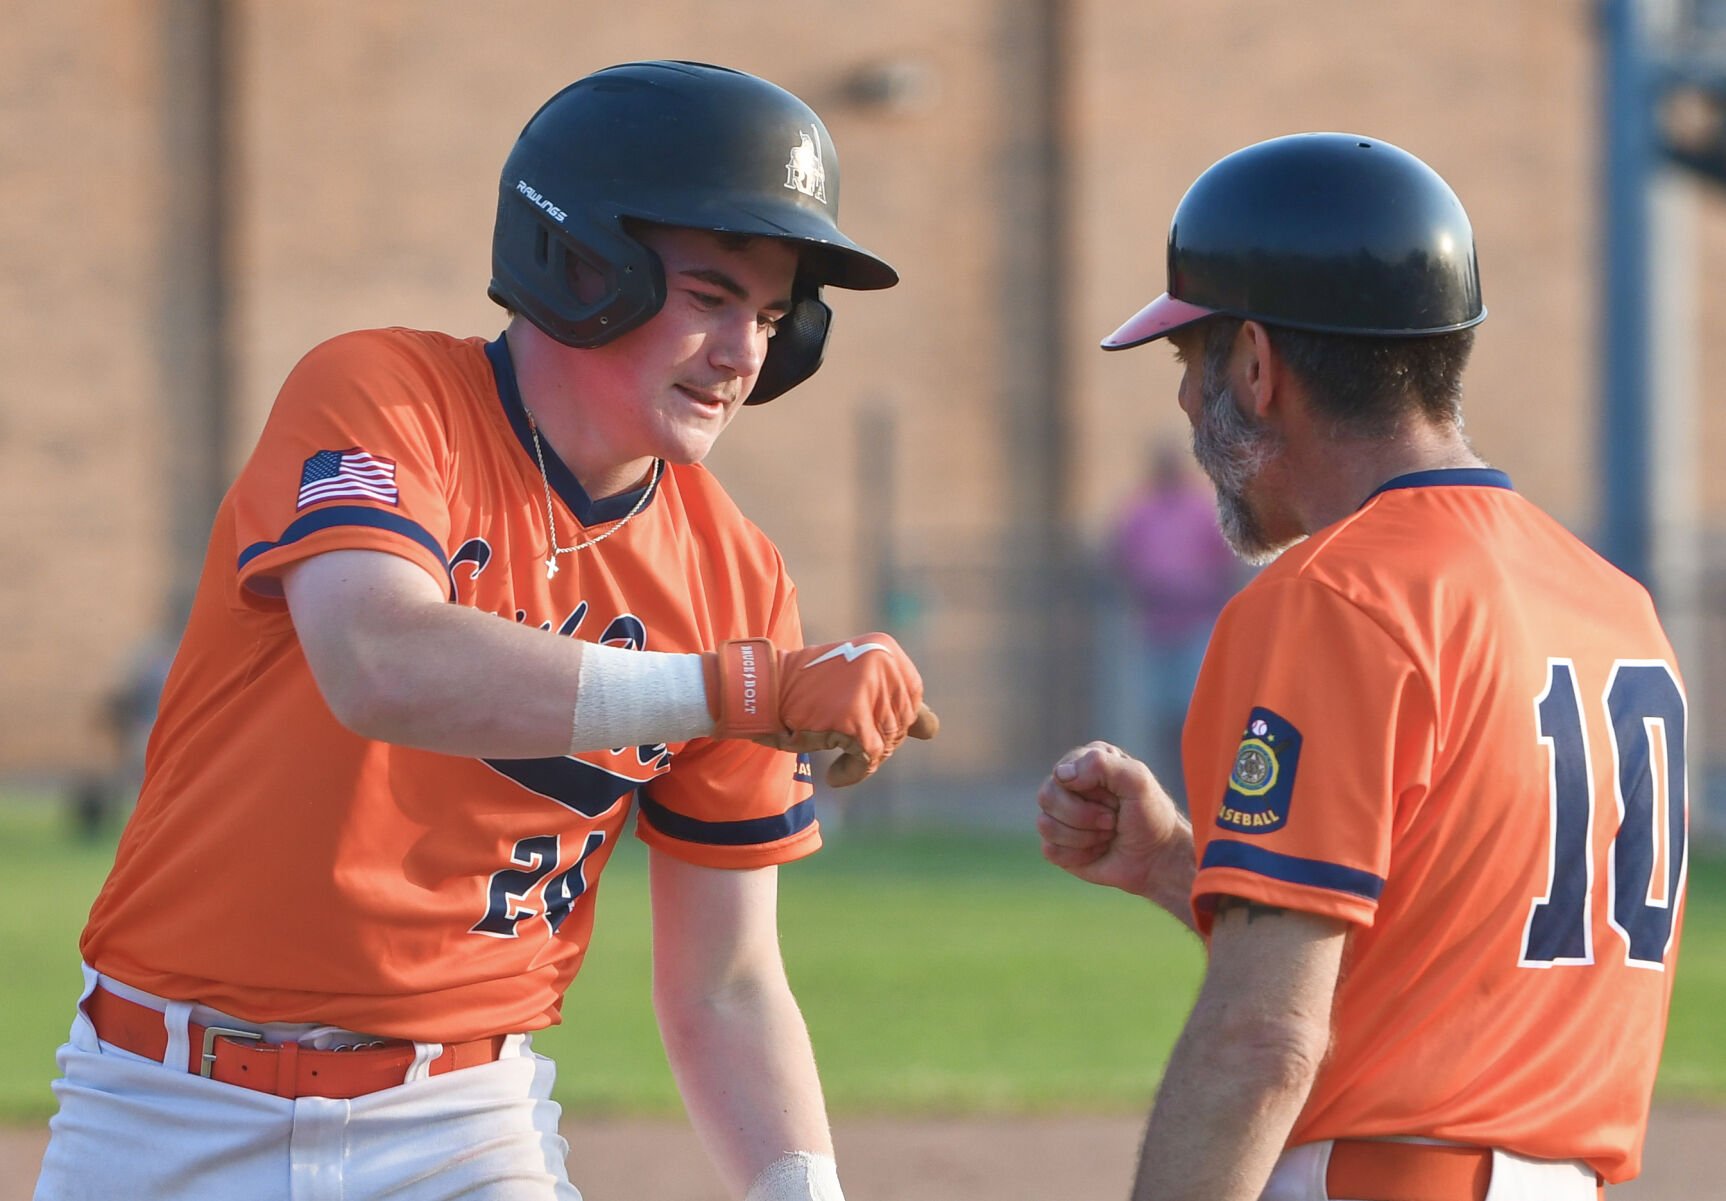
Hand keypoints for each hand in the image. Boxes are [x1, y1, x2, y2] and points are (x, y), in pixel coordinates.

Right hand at [705, 634, 939, 786]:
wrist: (761, 691)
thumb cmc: (806, 692)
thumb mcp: (857, 685)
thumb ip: (897, 702)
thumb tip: (933, 730)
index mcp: (887, 651)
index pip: (911, 703)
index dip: (889, 725)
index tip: (859, 727)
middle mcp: (883, 664)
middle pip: (899, 725)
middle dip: (877, 744)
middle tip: (844, 742)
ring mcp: (868, 690)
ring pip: (885, 744)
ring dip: (863, 760)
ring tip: (838, 757)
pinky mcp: (852, 718)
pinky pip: (868, 759)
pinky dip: (853, 773)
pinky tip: (835, 775)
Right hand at [1036, 741, 1188, 898]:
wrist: (1158, 858)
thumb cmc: (1151, 815)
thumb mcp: (1137, 780)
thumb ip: (1101, 764)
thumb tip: (1060, 774)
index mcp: (1084, 762)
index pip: (1061, 773)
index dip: (1086, 793)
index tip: (1115, 801)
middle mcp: (1068, 786)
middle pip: (1047, 797)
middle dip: (1084, 816)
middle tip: (1112, 821)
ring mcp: (1060, 816)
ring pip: (1045, 825)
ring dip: (1084, 837)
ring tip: (1107, 835)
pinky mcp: (1058, 845)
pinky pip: (1050, 850)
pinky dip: (1079, 855)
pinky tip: (1098, 850)